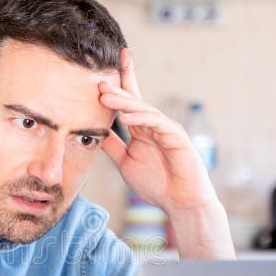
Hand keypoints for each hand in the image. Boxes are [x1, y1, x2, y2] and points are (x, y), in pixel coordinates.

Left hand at [99, 49, 218, 214]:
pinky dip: (141, 118)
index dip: (118, 87)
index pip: (128, 104)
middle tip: (98, 81)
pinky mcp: (176, 137)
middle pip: (133, 101)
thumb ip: (112, 146)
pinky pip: (157, 123)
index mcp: (141, 129)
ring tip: (105, 96)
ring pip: (143, 109)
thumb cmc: (157, 184)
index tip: (101, 73)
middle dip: (116, 90)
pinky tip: (125, 117)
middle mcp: (153, 125)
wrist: (180, 202)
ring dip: (124, 102)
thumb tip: (95, 131)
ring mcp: (166, 129)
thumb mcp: (125, 162)